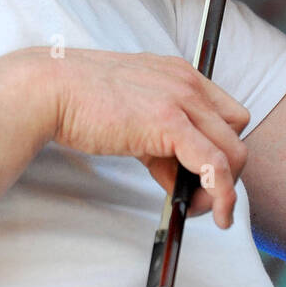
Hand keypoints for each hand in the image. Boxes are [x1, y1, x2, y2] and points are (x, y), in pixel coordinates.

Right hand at [41, 48, 250, 227]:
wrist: (50, 88)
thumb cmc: (81, 101)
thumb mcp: (132, 115)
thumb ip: (158, 140)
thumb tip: (174, 175)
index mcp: (180, 74)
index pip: (225, 114)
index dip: (216, 146)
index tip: (192, 171)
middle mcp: (187, 82)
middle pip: (235, 133)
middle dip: (225, 169)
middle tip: (197, 195)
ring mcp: (181, 100)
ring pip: (233, 151)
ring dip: (224, 188)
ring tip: (198, 208)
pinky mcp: (169, 122)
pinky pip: (214, 163)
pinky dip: (221, 192)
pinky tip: (215, 212)